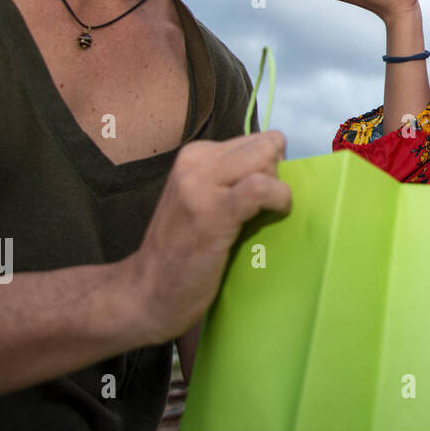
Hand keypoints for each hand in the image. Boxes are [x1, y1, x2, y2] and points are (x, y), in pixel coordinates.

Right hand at [123, 131, 290, 344]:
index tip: (267, 191)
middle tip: (264, 205)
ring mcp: (200, 184)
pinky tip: (275, 216)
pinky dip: (279, 199)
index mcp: (195, 155)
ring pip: (265, 158)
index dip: (271, 164)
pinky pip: (261, 187)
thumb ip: (233, 178)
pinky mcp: (213, 211)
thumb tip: (281, 167)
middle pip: (265, 145)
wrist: (148, 291)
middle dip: (276, 171)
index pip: (256, 139)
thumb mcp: (204, 199)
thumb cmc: (184, 251)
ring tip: (265, 214)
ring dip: (278, 186)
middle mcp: (194, 162)